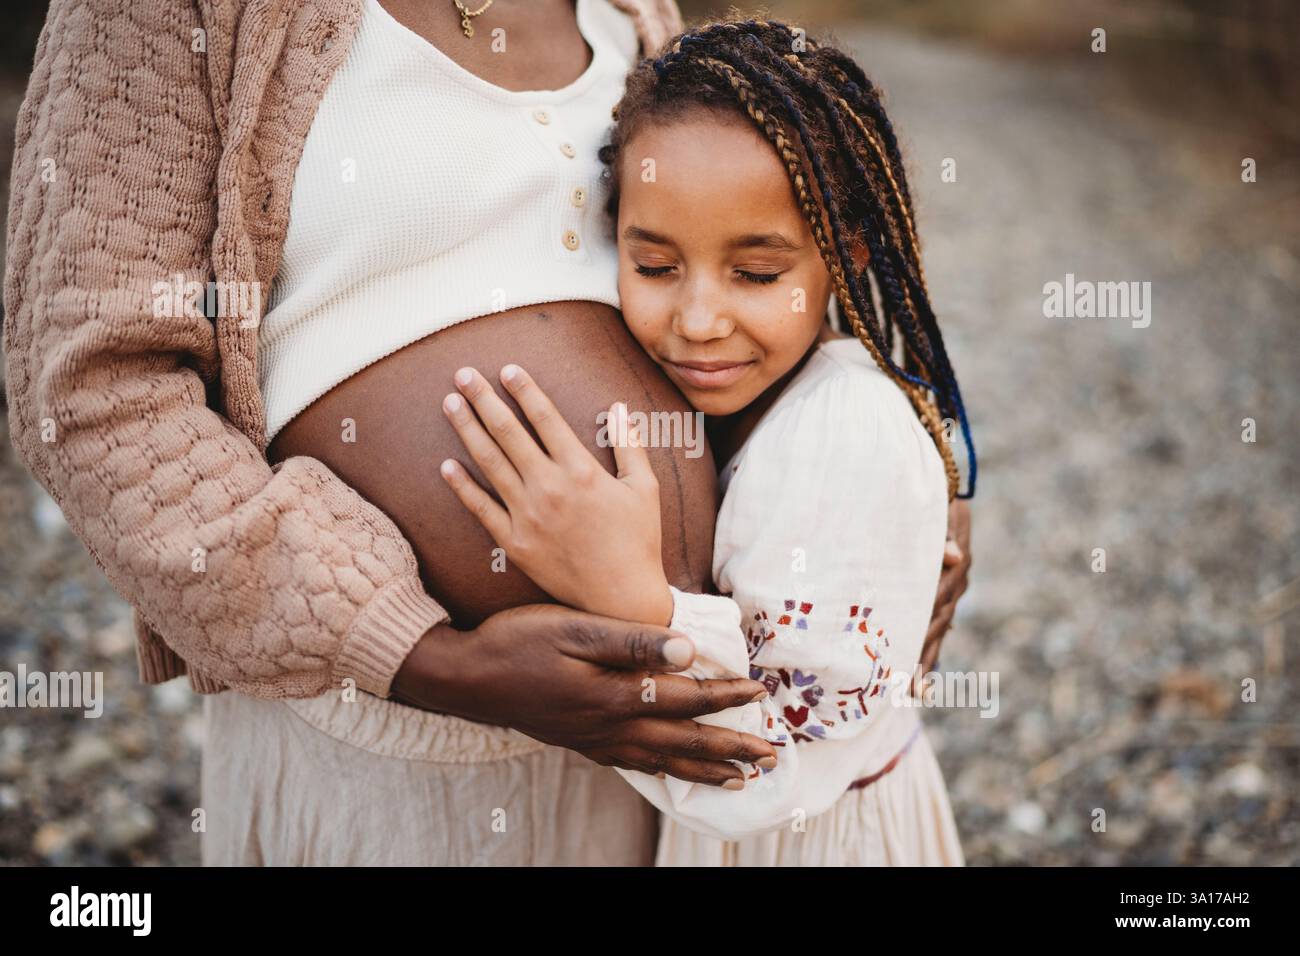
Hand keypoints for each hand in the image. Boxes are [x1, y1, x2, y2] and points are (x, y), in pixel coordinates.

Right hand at [390, 603, 777, 785]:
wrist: (465, 676)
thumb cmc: (518, 641)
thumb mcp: (574, 628)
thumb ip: (632, 641)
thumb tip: (689, 652)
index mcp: (616, 696)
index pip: (686, 699)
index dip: (726, 697)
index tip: (760, 695)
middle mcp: (610, 727)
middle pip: (684, 742)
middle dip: (731, 750)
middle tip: (771, 760)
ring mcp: (594, 739)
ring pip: (662, 761)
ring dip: (704, 770)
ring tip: (739, 779)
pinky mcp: (578, 741)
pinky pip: (632, 764)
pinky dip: (662, 771)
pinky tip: (670, 771)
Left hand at [439, 364, 673, 626]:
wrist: (622, 599)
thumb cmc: (639, 542)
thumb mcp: (644, 489)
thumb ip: (629, 445)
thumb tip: (619, 408)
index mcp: (581, 470)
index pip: (545, 418)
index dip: (525, 390)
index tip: (508, 369)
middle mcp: (549, 488)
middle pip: (508, 432)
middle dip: (483, 399)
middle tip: (463, 374)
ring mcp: (527, 516)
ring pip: (489, 463)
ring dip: (467, 430)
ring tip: (449, 404)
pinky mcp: (514, 543)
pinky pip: (480, 509)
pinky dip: (462, 486)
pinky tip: (446, 465)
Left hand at [912, 498, 971, 696]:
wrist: (945, 498)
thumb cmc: (932, 505)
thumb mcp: (939, 516)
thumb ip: (945, 536)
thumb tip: (955, 556)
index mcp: (952, 572)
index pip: (936, 607)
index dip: (923, 632)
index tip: (907, 655)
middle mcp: (954, 587)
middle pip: (937, 628)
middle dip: (922, 658)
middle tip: (910, 689)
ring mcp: (951, 594)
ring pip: (937, 633)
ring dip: (924, 662)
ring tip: (915, 694)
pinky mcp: (943, 598)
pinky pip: (936, 629)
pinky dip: (927, 652)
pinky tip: (920, 680)